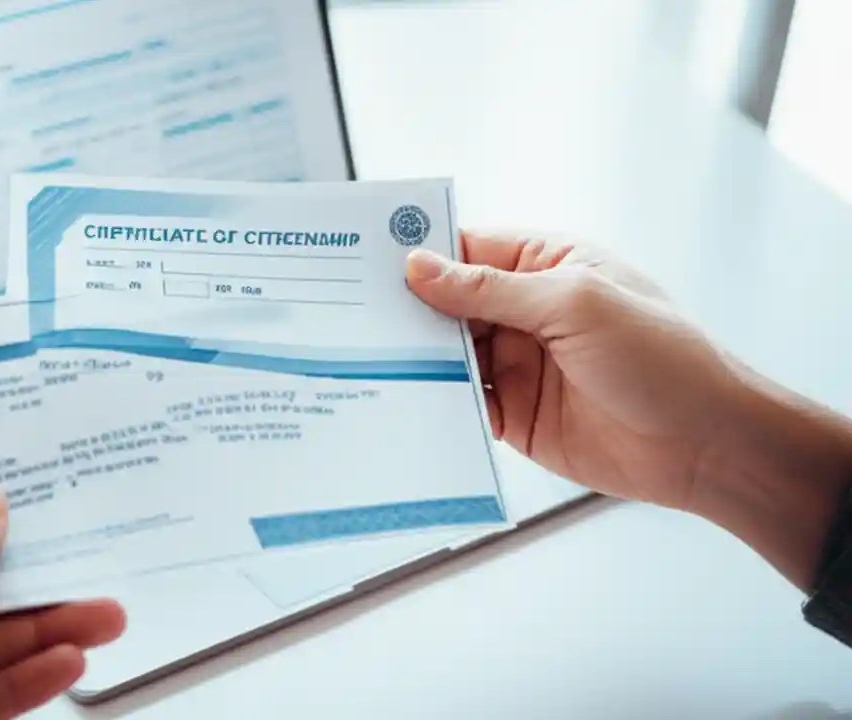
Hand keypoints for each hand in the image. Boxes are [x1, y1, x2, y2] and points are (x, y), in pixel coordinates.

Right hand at [406, 231, 851, 586]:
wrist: (705, 446)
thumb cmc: (661, 357)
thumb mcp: (574, 304)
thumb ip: (491, 290)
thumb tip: (420, 268)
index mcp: (546, 265)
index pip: (467, 249)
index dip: (419, 252)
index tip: (365, 261)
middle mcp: (525, 311)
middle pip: (447, 304)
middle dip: (405, 310)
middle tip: (350, 318)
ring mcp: (518, 364)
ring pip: (447, 356)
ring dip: (414, 361)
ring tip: (364, 362)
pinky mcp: (514, 415)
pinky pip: (461, 405)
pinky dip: (433, 406)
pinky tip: (403, 405)